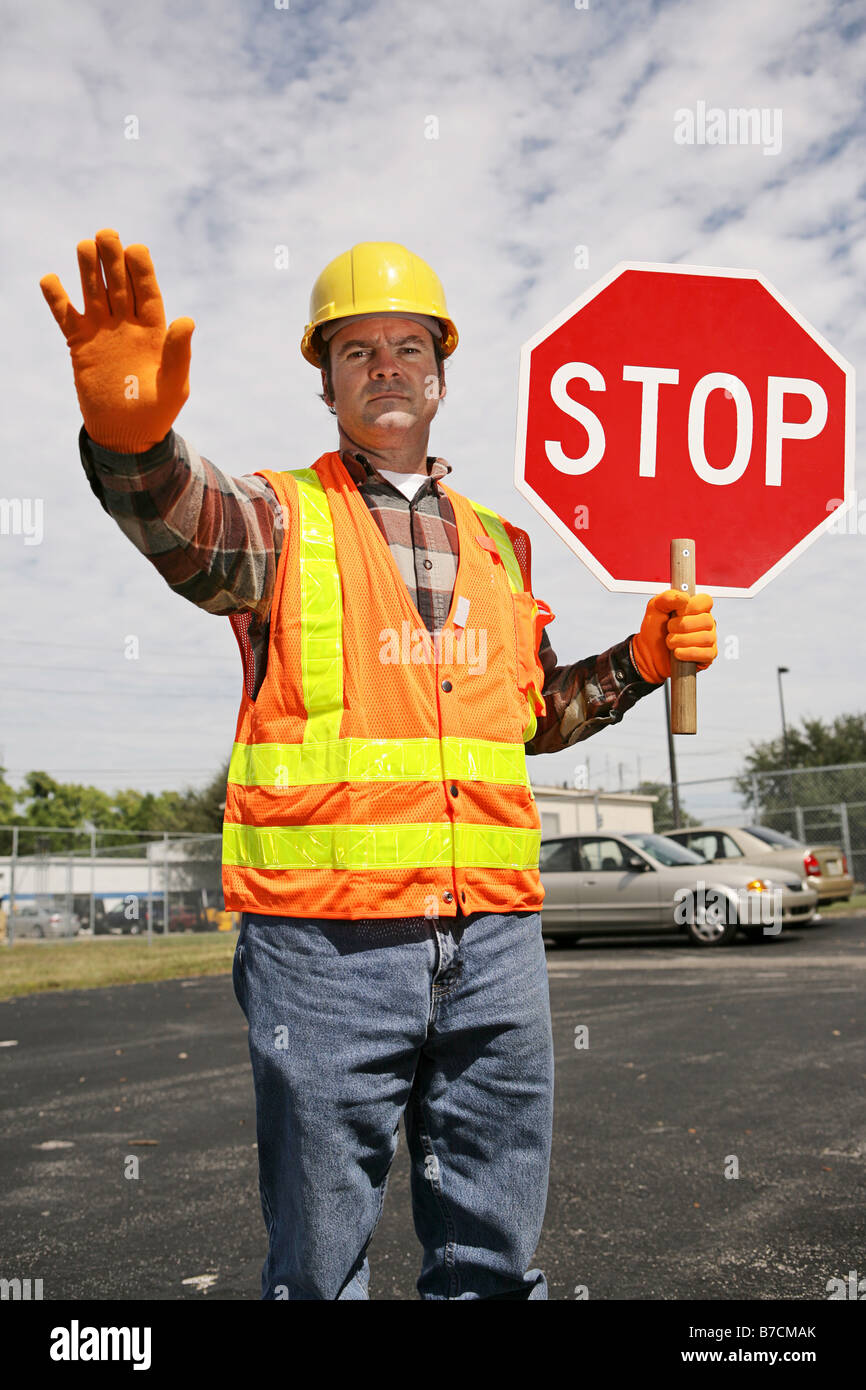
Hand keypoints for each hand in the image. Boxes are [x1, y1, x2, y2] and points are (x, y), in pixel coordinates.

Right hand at [39, 228, 193, 451]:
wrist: (127, 434)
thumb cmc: (157, 411)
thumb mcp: (174, 385)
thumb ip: (178, 354)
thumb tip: (187, 320)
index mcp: (153, 329)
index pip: (147, 291)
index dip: (141, 270)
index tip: (135, 250)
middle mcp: (127, 323)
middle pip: (119, 283)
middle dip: (113, 259)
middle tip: (106, 234)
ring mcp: (102, 330)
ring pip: (93, 291)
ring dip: (88, 269)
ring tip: (84, 246)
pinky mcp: (79, 342)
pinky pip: (65, 314)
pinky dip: (56, 297)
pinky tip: (50, 279)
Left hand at [631, 589, 716, 684]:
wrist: (648, 654)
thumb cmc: (655, 631)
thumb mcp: (655, 608)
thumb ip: (667, 598)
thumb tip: (684, 598)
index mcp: (696, 608)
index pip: (706, 601)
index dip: (691, 607)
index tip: (677, 612)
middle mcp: (705, 622)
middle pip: (706, 620)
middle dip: (682, 626)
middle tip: (670, 629)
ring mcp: (709, 639)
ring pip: (706, 638)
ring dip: (682, 641)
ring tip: (671, 642)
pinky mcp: (708, 655)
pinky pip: (706, 654)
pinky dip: (687, 653)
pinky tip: (677, 652)